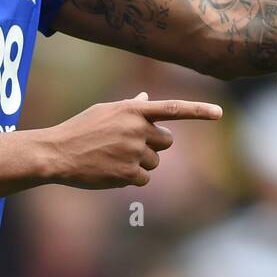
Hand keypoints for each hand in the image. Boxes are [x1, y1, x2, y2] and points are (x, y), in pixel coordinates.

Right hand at [38, 92, 222, 188]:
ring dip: (140, 163)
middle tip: (129, 146)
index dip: (198, 110)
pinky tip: (111, 171)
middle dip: (154, 145)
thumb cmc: (80, 128)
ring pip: (154, 162)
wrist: (57, 153)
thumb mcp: (105, 111)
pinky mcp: (129, 173)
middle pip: (166, 141)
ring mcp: (134, 152)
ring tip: (113, 158)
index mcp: (133, 110)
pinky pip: (144, 178)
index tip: (219, 113)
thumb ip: (131, 107)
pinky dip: (131, 178)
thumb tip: (148, 98)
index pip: (174, 108)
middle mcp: (137, 129)